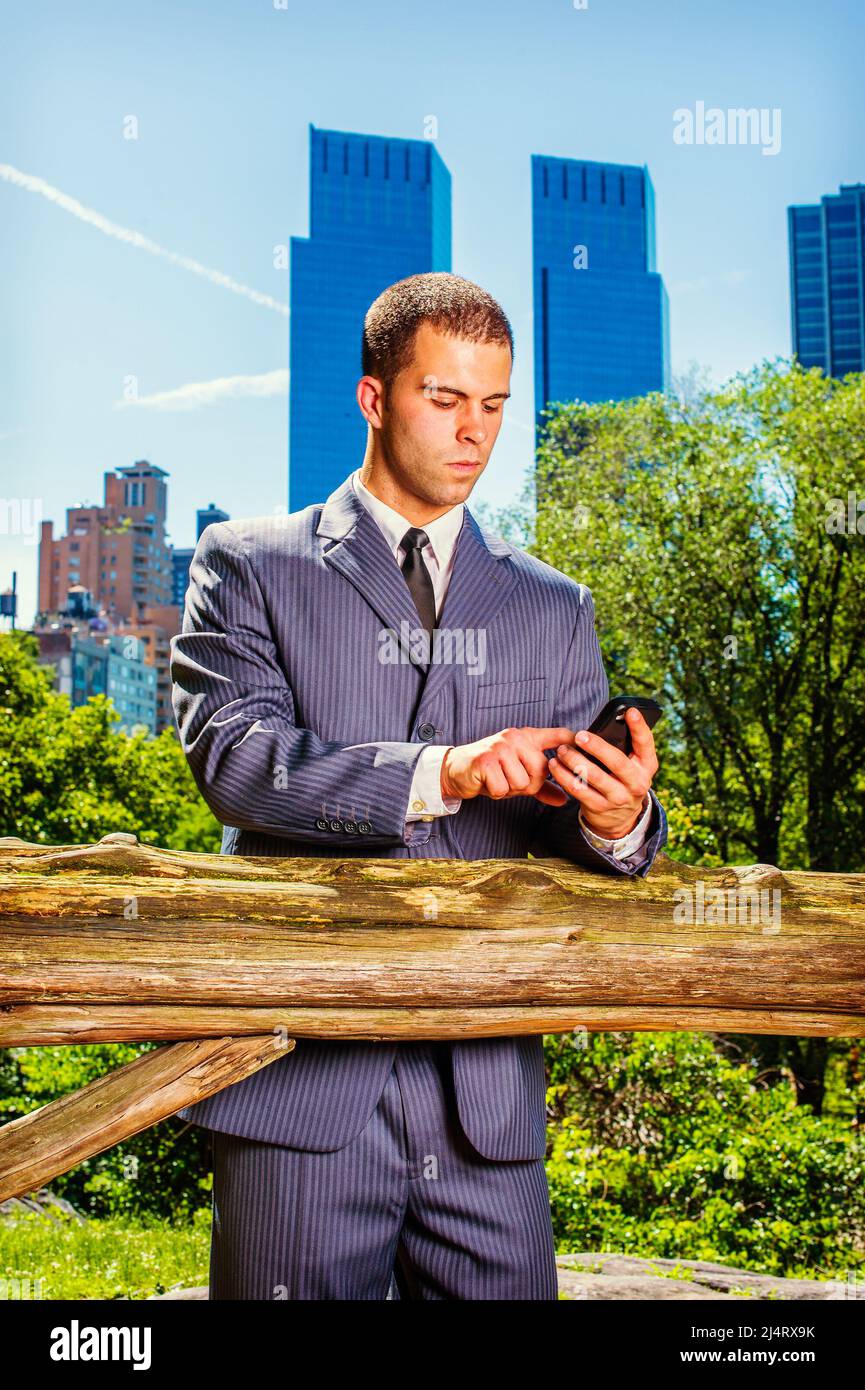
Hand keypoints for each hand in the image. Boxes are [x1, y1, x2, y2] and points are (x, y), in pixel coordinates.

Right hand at [441, 726, 577, 806]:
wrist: (457, 770)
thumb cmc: (492, 772)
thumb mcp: (519, 776)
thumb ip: (542, 786)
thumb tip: (565, 799)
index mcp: (526, 738)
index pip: (555, 735)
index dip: (572, 739)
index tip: (586, 740)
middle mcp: (515, 737)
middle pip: (540, 771)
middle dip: (527, 785)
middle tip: (509, 779)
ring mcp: (500, 747)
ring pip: (522, 782)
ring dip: (509, 789)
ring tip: (498, 779)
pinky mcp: (486, 760)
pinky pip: (504, 787)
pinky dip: (496, 792)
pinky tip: (487, 782)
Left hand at [546, 706, 657, 837]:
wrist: (621, 819)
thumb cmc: (623, 780)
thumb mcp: (633, 766)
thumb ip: (625, 747)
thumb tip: (608, 722)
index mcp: (646, 766)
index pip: (646, 744)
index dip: (639, 727)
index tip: (629, 711)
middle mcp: (637, 783)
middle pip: (617, 762)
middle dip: (597, 747)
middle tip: (579, 735)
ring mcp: (618, 797)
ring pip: (594, 777)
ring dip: (574, 761)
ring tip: (561, 750)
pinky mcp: (599, 807)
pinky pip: (578, 790)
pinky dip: (564, 776)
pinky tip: (555, 766)